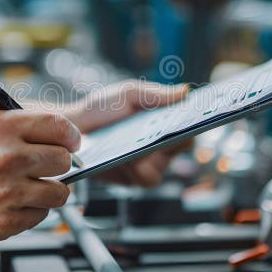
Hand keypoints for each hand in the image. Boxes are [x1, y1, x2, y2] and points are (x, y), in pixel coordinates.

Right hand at [0, 111, 79, 243]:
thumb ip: (24, 127)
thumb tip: (65, 136)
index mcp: (4, 128)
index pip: (60, 128)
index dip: (71, 136)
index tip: (71, 142)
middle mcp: (7, 158)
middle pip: (64, 161)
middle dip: (58, 162)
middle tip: (46, 165)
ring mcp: (6, 193)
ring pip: (60, 192)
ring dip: (49, 189)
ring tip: (30, 185)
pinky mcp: (4, 222)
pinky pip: (41, 215)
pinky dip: (32, 209)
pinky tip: (12, 201)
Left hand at [64, 80, 192, 186]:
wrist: (72, 129)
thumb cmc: (100, 110)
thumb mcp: (128, 94)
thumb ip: (155, 95)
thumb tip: (186, 92)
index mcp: (163, 122)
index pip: (190, 124)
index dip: (197, 120)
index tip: (199, 115)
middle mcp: (160, 145)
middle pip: (183, 146)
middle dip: (177, 138)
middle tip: (169, 129)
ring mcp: (148, 163)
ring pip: (166, 164)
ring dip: (155, 155)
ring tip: (140, 145)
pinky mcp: (133, 179)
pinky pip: (148, 178)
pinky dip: (140, 168)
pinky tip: (128, 158)